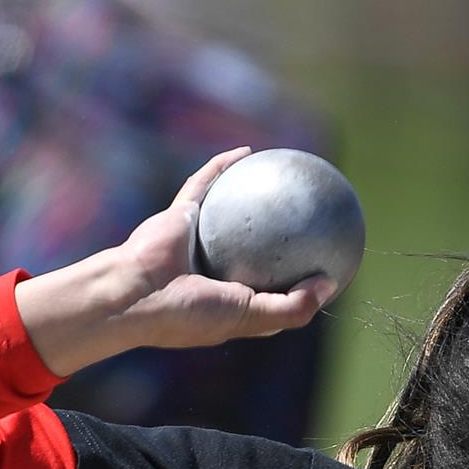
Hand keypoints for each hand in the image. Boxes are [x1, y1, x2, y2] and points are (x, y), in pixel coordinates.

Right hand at [16, 148, 335, 375]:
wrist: (134, 295)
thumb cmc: (189, 313)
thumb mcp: (250, 317)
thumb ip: (292, 307)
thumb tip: (329, 284)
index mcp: (236, 302)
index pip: (278, 292)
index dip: (305, 281)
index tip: (334, 265)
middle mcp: (219, 271)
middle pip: (261, 248)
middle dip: (287, 234)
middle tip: (319, 219)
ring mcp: (200, 241)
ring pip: (236, 211)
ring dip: (259, 193)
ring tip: (290, 179)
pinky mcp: (182, 215)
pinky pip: (206, 183)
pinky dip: (223, 166)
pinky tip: (250, 151)